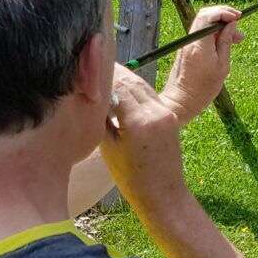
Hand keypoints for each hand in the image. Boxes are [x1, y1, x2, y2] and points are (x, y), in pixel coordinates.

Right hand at [103, 64, 190, 209]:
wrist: (162, 193)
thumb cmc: (130, 177)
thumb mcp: (108, 147)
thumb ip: (103, 119)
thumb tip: (94, 96)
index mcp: (139, 121)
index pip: (118, 86)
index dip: (102, 75)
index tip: (86, 67)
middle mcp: (157, 112)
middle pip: (132, 82)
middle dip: (113, 73)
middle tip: (93, 64)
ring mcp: (166, 112)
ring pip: (142, 86)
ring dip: (125, 79)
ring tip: (105, 73)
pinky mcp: (170, 115)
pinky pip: (150, 96)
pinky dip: (136, 90)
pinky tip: (122, 88)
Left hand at [162, 5, 244, 126]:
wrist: (181, 102)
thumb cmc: (203, 88)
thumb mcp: (222, 66)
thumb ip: (226, 42)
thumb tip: (231, 25)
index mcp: (200, 44)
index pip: (209, 15)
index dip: (224, 12)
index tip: (238, 17)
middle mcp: (190, 41)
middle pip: (205, 16)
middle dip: (224, 17)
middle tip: (239, 27)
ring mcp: (187, 45)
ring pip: (204, 25)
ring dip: (220, 27)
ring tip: (237, 39)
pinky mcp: (186, 50)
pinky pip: (201, 35)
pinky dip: (213, 35)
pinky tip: (224, 45)